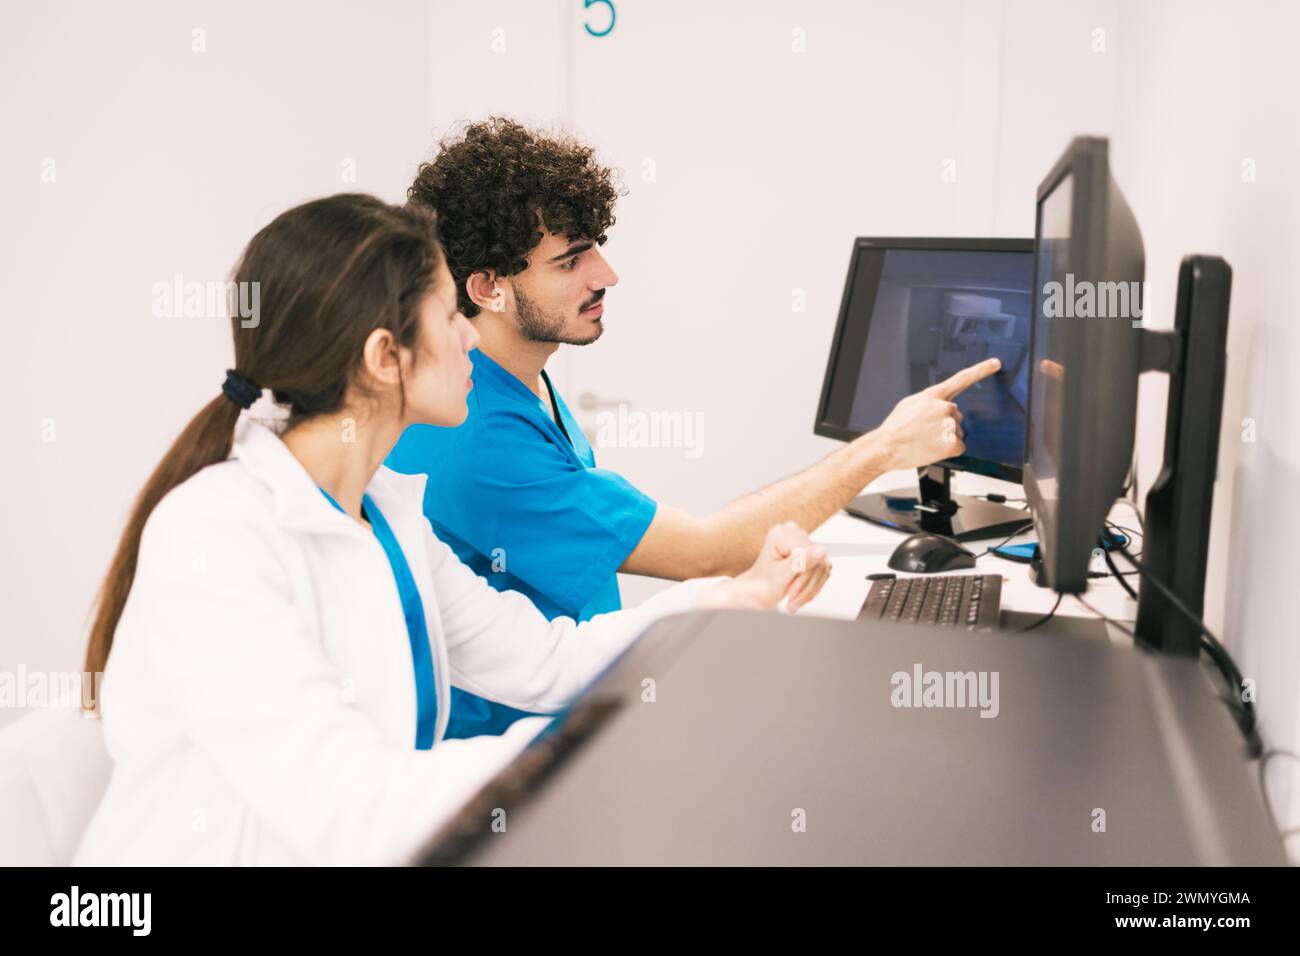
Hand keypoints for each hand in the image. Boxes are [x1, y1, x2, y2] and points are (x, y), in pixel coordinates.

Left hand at [697, 522, 830, 612]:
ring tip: (793, 599)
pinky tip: (800, 593)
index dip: (802, 575)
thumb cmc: (762, 584)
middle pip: (816, 560)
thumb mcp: (780, 576)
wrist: (759, 592)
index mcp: (782, 534)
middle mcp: (794, 533)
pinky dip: (813, 587)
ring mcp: (805, 542)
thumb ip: (800, 563)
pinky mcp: (814, 553)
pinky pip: (824, 570)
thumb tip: (821, 551)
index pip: (807, 552)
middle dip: (805, 585)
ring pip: (823, 567)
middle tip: (790, 598)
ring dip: (810, 589)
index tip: (789, 591)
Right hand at [869, 357, 1001, 470]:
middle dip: (945, 424)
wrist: (886, 447)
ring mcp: (949, 424)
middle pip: (957, 415)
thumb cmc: (895, 428)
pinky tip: (933, 448)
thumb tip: (939, 404)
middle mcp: (945, 407)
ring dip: (945, 438)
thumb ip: (929, 401)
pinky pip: (959, 446)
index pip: (962, 378)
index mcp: (933, 395)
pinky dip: (948, 450)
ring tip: (926, 440)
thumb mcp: (910, 404)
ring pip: (958, 432)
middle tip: (926, 431)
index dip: (981, 370)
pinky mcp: (952, 442)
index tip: (995, 363)